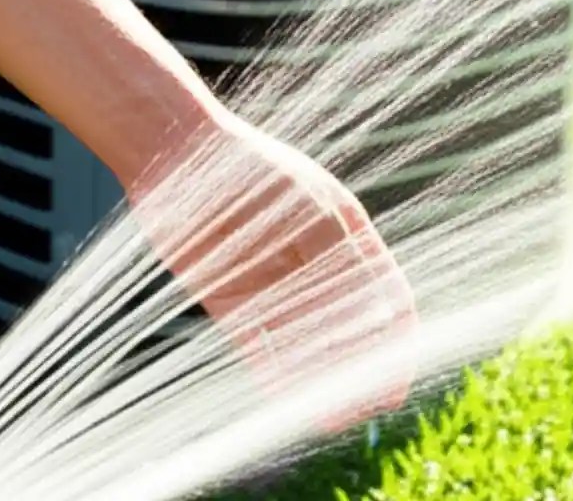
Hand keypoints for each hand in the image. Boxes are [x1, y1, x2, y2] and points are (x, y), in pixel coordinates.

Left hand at [121, 109, 418, 433]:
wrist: (174, 153)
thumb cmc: (252, 172)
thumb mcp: (311, 213)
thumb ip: (344, 267)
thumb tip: (382, 319)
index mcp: (346, 234)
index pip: (386, 297)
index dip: (398, 342)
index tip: (399, 382)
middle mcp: (313, 262)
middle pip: (347, 329)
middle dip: (359, 373)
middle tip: (363, 411)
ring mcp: (272, 281)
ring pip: (304, 344)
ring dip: (318, 382)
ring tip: (328, 418)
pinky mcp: (231, 296)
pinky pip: (258, 344)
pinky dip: (274, 372)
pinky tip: (285, 400)